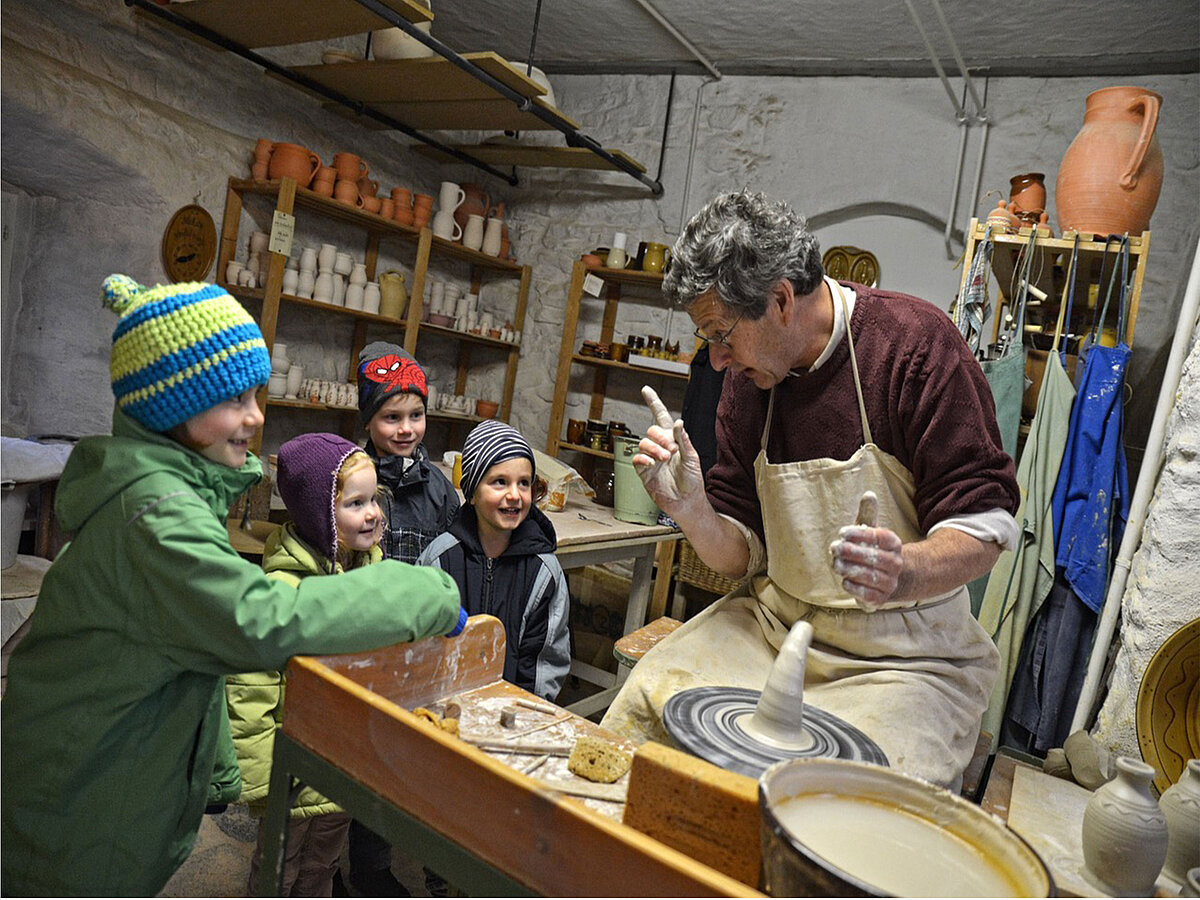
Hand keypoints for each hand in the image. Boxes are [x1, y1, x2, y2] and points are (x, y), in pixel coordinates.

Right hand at [633, 385, 704, 513]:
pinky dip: (644, 459)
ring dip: (654, 449)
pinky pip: (637, 459)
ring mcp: (651, 459)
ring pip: (643, 443)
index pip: (661, 418)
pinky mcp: (644, 472)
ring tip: (665, 459)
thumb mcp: (692, 457)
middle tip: (672, 450)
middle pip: (651, 431)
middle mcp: (660, 447)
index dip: (654, 403)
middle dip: (660, 437)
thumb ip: (684, 440)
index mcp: (673, 440)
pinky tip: (653, 464)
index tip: (646, 390)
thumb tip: (678, 423)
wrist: (687, 502)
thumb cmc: (692, 480)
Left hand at [829, 491, 902, 609]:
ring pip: (871, 576)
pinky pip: (868, 594)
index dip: (860, 534)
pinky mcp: (881, 599)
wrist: (891, 579)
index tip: (842, 532)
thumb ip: (868, 514)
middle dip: (852, 552)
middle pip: (875, 558)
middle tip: (834, 547)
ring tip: (835, 564)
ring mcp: (890, 582)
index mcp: (894, 544)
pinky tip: (844, 581)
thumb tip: (869, 494)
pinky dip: (855, 588)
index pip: (880, 537)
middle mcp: (895, 563)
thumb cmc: (874, 550)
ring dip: (851, 570)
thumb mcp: (872, 532)